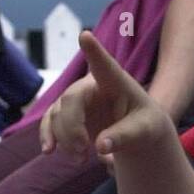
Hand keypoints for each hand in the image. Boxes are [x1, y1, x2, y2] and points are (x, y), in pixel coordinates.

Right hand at [40, 32, 172, 162]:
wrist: (136, 130)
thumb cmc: (145, 123)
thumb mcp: (144, 131)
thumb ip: (125, 136)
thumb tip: (101, 147)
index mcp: (116, 82)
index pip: (104, 65)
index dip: (94, 51)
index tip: (86, 35)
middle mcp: (92, 85)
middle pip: (71, 99)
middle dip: (72, 127)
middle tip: (83, 150)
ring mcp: (77, 98)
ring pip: (58, 114)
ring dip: (64, 138)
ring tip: (81, 158)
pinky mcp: (68, 113)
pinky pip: (50, 122)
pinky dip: (48, 136)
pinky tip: (48, 151)